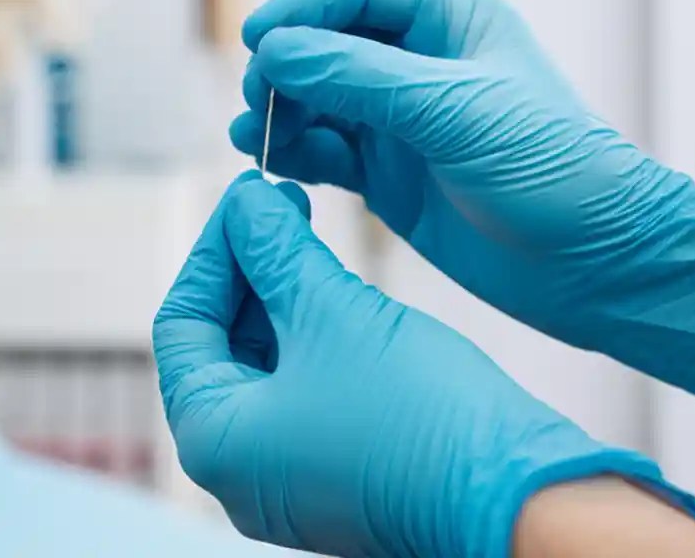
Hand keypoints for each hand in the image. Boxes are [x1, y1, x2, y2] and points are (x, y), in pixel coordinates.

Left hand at [153, 172, 694, 556]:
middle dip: (246, 272)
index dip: (212, 251)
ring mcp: (284, 477)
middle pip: (216, 347)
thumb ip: (277, 250)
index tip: (244, 200)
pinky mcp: (329, 473)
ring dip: (279, 300)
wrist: (514, 494)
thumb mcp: (333, 313)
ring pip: (260, 368)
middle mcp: (236, 470)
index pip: (180, 324)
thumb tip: (244, 204)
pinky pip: (297, 394)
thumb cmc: (419, 418)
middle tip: (279, 210)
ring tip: (308, 239)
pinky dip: (308, 338)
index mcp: (213, 440)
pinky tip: (333, 291)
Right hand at [230, 0, 694, 412]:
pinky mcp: (389, 177)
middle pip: (326, 41)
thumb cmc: (554, 169)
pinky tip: (271, 161)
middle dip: (286, 64)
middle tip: (260, 98)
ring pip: (317, 99)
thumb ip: (359, 77)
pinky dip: (293, 152)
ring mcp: (401, 123)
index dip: (303, 5)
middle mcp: (419, 65)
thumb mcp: (452, 110)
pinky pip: (324, 152)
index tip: (261, 39)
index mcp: (451, 21)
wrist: (596, 264)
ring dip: (281, 110)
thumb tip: (275, 51)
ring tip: (254, 134)